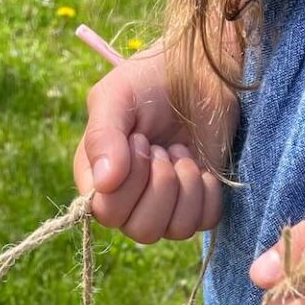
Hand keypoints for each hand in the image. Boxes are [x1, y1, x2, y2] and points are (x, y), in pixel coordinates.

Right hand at [73, 38, 239, 243]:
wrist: (200, 74)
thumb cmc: (150, 82)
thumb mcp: (116, 98)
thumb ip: (102, 136)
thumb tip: (104, 183)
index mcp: (97, 179)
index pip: (106, 213)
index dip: (128, 183)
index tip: (140, 140)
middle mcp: (128, 201)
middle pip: (141, 231)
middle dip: (161, 185)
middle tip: (163, 148)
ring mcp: (164, 207)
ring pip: (175, 230)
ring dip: (185, 186)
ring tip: (182, 152)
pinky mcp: (197, 205)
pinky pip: (204, 221)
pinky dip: (207, 192)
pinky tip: (201, 165)